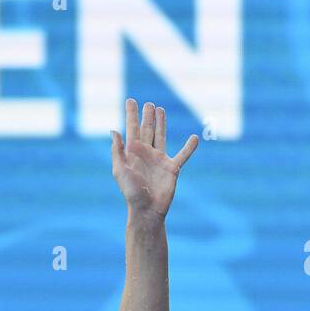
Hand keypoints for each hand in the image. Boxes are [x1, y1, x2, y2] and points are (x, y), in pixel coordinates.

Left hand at [111, 100, 197, 217]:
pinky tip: (194, 138)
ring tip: (161, 110)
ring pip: (161, 137)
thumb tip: (114, 131)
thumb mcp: (120, 170)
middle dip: (147, 116)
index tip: (130, 100)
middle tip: (148, 104)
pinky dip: (189, 147)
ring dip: (162, 124)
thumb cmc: (131, 192)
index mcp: (132, 153)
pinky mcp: (172, 168)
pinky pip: (183, 155)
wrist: (147, 209)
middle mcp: (146, 154)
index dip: (131, 115)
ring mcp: (159, 160)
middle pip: (147, 130)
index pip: (132, 129)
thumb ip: (117, 151)